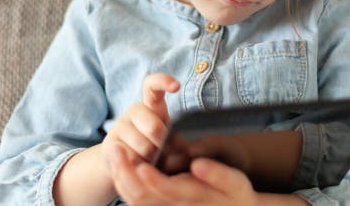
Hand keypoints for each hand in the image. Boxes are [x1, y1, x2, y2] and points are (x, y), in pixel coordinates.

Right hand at [100, 73, 179, 175]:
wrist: (122, 159)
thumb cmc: (150, 142)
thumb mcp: (161, 131)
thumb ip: (163, 126)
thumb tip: (155, 129)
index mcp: (151, 104)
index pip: (153, 85)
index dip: (164, 82)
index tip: (176, 86)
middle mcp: (134, 110)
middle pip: (155, 128)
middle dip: (159, 143)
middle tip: (154, 145)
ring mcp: (119, 126)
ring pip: (145, 147)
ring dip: (148, 157)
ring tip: (142, 154)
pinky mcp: (109, 143)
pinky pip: (131, 158)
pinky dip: (136, 165)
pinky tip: (131, 160)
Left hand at [108, 143, 259, 205]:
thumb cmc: (237, 195)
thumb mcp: (236, 183)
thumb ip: (218, 174)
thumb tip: (198, 164)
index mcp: (190, 196)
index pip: (164, 190)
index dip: (149, 177)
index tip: (138, 161)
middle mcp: (173, 205)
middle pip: (141, 196)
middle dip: (125, 173)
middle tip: (113, 148)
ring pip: (135, 199)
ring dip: (121, 178)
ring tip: (113, 153)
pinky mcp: (163, 204)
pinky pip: (138, 199)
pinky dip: (125, 184)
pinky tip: (119, 167)